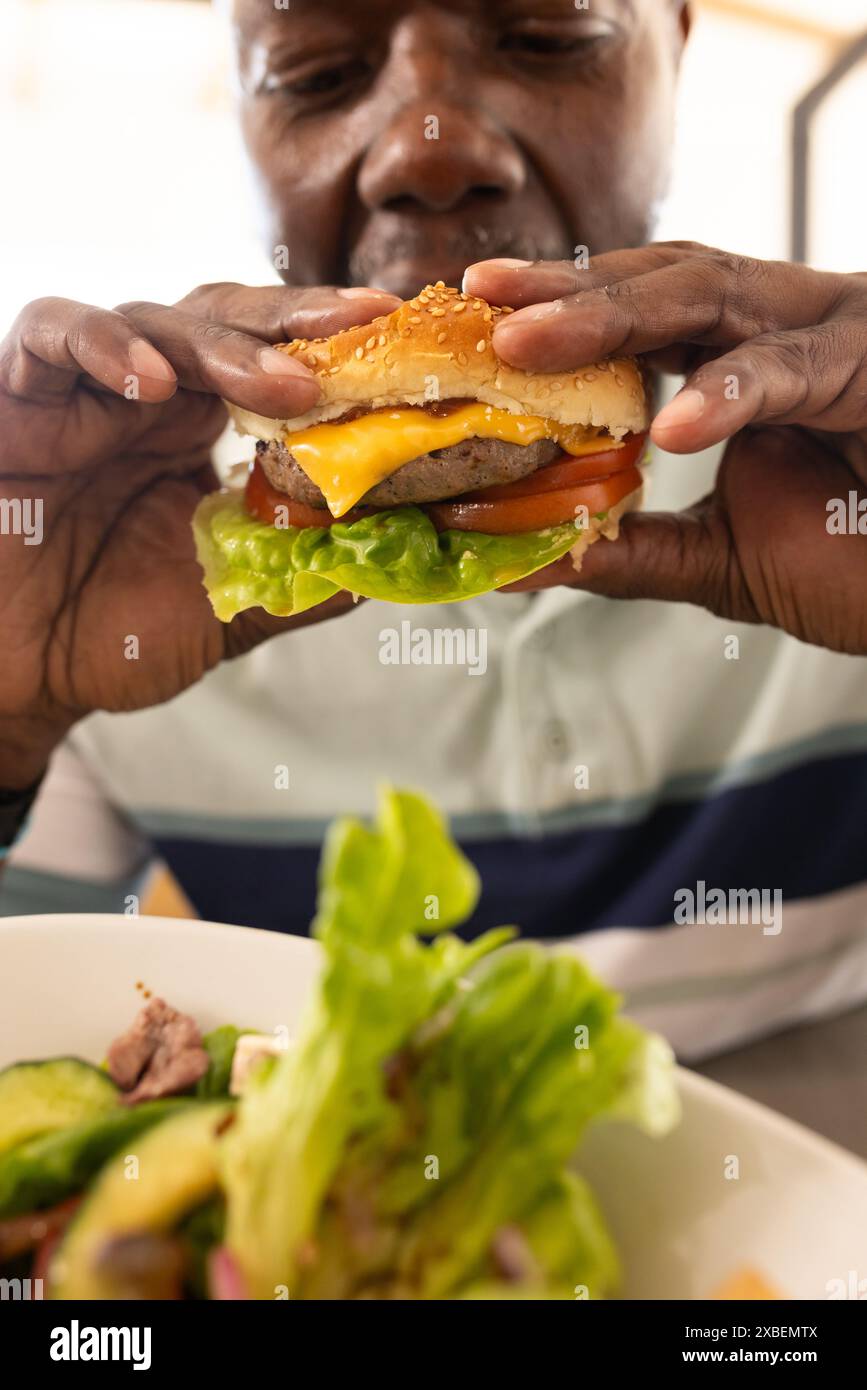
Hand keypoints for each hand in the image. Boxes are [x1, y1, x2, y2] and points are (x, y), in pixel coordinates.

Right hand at [0, 282, 398, 785]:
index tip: (402, 344)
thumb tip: (389, 569)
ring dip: (226, 346)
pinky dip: (102, 344)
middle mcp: (150, 399)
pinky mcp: (17, 393)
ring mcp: (85, 391)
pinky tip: (152, 381)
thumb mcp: (222, 615)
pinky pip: (53, 334)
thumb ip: (294, 584)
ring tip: (285, 386)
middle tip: (365, 328)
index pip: (276, 363)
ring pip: (157, 320)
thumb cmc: (104, 637)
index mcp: (202, 436)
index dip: (335, 350)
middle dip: (300, 322)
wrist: (11, 675)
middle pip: (231, 322)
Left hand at [464, 245, 866, 653]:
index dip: (559, 309)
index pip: (641, 312)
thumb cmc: (855, 564)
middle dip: (569, 291)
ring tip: (528, 343)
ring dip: (617, 314)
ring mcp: (838, 334)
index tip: (477, 313)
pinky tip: (674, 426)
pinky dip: (734, 392)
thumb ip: (626, 550)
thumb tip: (516, 562)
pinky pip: (801, 367)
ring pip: (718, 295)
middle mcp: (789, 326)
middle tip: (484, 302)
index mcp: (747, 357)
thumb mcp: (717, 561)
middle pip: (664, 281)